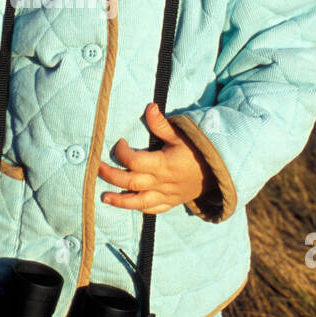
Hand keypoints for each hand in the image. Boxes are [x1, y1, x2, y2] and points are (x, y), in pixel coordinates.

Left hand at [97, 104, 215, 213]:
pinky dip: (138, 208)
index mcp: (164, 164)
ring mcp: (166, 195)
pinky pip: (152, 209)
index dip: (123, 153)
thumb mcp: (181, 135)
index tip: (120, 142)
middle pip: (131, 183)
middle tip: (97, 169)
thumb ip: (162, 125)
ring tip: (104, 197)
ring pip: (138, 202)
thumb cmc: (197, 151)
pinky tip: (126, 205)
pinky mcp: (170, 203)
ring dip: (120, 200)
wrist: (218, 171)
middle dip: (111, 176)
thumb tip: (149, 107)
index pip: (135, 162)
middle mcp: (162, 183)